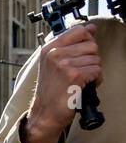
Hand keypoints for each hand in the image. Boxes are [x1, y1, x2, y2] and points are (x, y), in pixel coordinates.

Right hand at [24, 23, 100, 142]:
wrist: (44, 114)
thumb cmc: (50, 91)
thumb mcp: (54, 63)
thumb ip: (71, 44)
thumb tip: (91, 28)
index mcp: (48, 49)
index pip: (79, 30)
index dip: (87, 40)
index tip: (82, 52)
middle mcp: (54, 54)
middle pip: (91, 44)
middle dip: (91, 58)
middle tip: (79, 71)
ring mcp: (63, 65)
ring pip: (96, 58)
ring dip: (93, 71)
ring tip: (80, 80)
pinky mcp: (73, 76)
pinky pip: (97, 70)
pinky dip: (95, 80)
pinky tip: (83, 86)